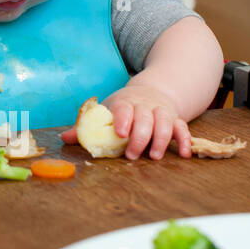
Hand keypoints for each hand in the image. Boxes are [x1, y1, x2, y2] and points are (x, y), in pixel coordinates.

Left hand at [61, 79, 191, 159]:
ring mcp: (161, 112)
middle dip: (140, 137)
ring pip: (166, 122)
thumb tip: (64, 137)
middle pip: (145, 118)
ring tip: (154, 156)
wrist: (150, 92)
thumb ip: (86, 127)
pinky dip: (185, 140)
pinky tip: (184, 153)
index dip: (123, 119)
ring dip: (161, 139)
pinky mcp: (175, 119)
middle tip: (132, 155)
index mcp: (125, 103)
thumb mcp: (105, 112)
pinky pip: (183, 128)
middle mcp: (144, 106)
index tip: (120, 133)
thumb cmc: (123, 108)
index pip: (124, 109)